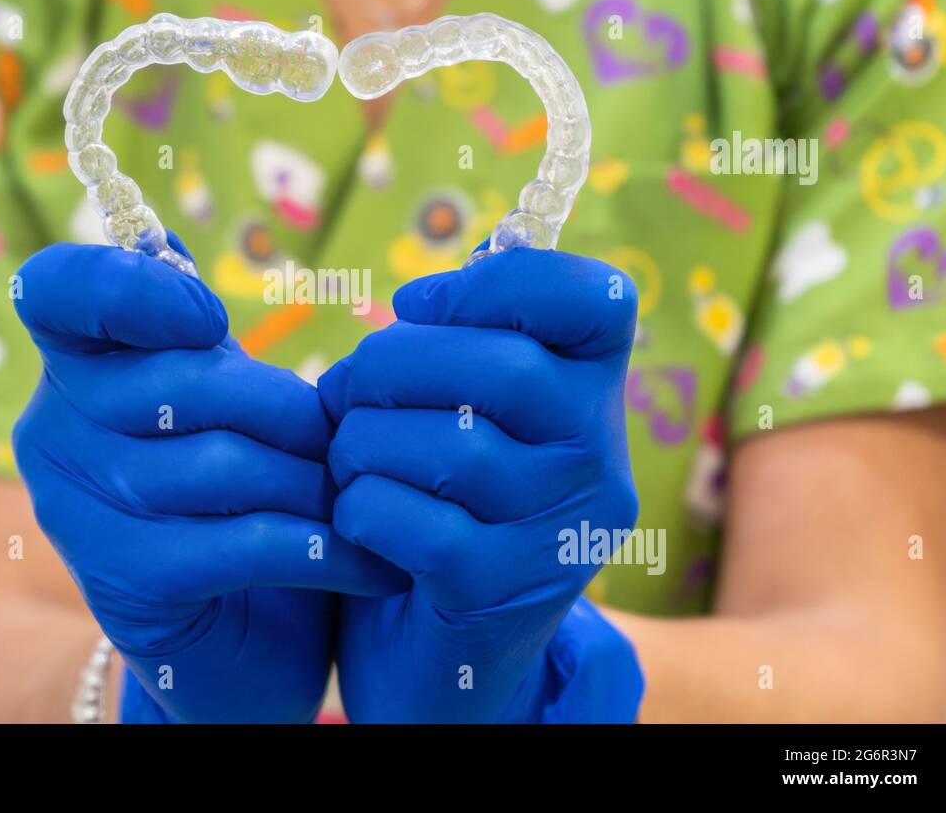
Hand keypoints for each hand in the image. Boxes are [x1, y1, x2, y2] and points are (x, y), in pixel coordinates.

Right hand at [11, 240, 407, 722]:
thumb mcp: (216, 405)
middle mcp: (51, 432)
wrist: (235, 646)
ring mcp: (79, 511)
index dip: (134, 289)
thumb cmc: (236, 499)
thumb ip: (189, 334)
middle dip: (289, 411)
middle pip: (184, 381)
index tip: (212, 322)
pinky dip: (324, 550)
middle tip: (342, 441)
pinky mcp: (126, 583)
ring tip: (357, 497)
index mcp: (71, 367)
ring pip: (226, 464)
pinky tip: (371, 561)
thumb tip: (165, 237)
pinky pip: (246, 543)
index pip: (56, 290)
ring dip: (316, 484)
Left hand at [318, 247, 641, 721]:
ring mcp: (556, 534)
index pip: (598, 298)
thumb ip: (458, 349)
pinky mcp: (498, 594)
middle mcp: (598, 463)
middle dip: (391, 365)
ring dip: (362, 443)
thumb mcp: (462, 418)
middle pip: (504, 366)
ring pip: (448, 446)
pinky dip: (358, 508)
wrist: (443, 663)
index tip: (423, 308)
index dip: (500, 282)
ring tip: (347, 461)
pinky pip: (406, 517)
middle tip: (348, 392)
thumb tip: (423, 299)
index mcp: (593, 399)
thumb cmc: (438, 512)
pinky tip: (355, 521)